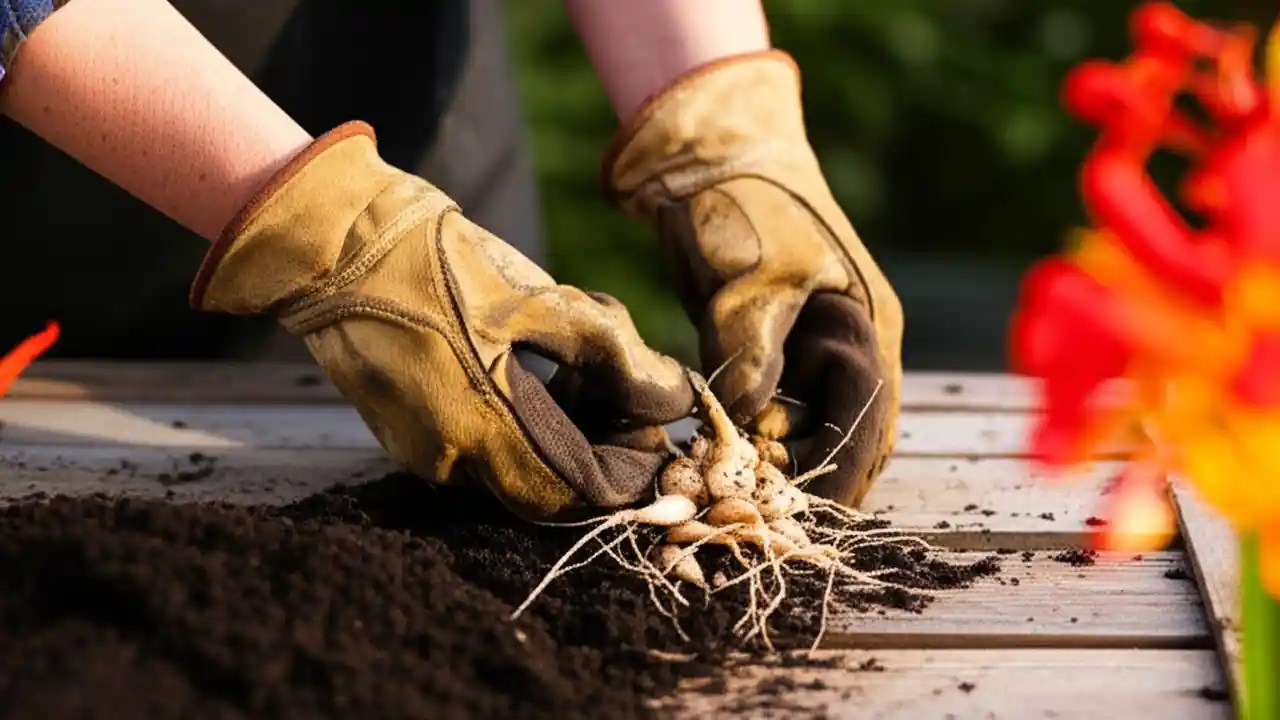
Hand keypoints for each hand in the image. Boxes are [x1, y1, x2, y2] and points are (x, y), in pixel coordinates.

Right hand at [192, 122, 694, 519]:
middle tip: (629, 403)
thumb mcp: (536, 298)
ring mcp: (419, 450)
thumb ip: (612, 354)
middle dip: (596, 452)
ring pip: (513, 467)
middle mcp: (446, 459)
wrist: (334, 241)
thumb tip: (675, 394)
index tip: (654, 440)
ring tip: (585, 373)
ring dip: (560, 434)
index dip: (623, 476)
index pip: (572, 494)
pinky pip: (478, 447)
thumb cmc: (435, 261)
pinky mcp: (405, 432)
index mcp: (480, 428)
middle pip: (545, 486)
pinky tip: (537, 372)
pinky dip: (519, 423)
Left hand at [604, 51, 902, 506]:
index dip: (840, 469)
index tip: (803, 512)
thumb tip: (745, 420)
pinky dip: (761, 435)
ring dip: (788, 459)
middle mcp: (852, 342)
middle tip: (773, 518)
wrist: (713, 157)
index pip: (867, 416)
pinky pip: (780, 406)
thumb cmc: (745, 205)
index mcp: (866, 324)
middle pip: (853, 431)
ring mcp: (816, 344)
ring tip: (748, 495)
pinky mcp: (778, 346)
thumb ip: (752, 350)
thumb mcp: (753, 279)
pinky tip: (732, 456)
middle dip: (819, 477)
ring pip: (817, 423)